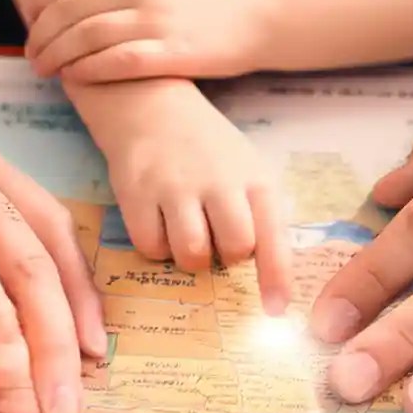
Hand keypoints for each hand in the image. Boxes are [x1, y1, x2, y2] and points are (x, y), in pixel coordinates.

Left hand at [23, 0, 276, 81]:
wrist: (263, 15)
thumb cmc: (212, 1)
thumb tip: (96, 2)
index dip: (46, 8)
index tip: (33, 25)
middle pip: (73, 11)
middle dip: (44, 33)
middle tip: (31, 53)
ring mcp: (157, 21)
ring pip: (88, 36)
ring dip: (58, 53)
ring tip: (43, 68)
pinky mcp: (174, 51)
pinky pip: (119, 60)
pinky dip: (89, 67)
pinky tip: (74, 77)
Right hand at [86, 80, 291, 313]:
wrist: (151, 103)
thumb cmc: (207, 148)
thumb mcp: (246, 169)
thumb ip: (260, 215)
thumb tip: (271, 277)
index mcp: (254, 177)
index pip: (273, 235)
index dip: (277, 278)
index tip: (276, 310)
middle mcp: (219, 181)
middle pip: (235, 249)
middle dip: (227, 258)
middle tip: (217, 239)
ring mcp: (175, 185)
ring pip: (192, 254)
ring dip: (192, 257)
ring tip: (187, 232)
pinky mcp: (136, 191)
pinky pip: (151, 247)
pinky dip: (156, 247)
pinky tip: (159, 224)